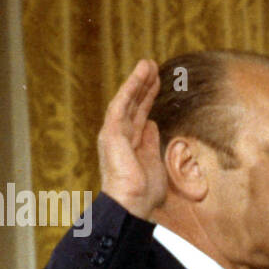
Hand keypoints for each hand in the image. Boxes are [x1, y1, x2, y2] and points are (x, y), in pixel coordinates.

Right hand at [98, 59, 165, 218]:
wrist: (132, 204)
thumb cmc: (144, 192)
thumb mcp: (154, 161)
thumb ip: (152, 142)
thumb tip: (153, 124)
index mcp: (130, 144)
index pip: (140, 114)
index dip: (148, 98)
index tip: (157, 82)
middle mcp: (120, 136)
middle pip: (133, 105)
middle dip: (143, 85)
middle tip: (154, 66)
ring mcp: (114, 133)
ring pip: (127, 101)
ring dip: (137, 81)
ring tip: (148, 64)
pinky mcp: (111, 133)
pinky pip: (121, 105)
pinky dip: (130, 89)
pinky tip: (140, 75)